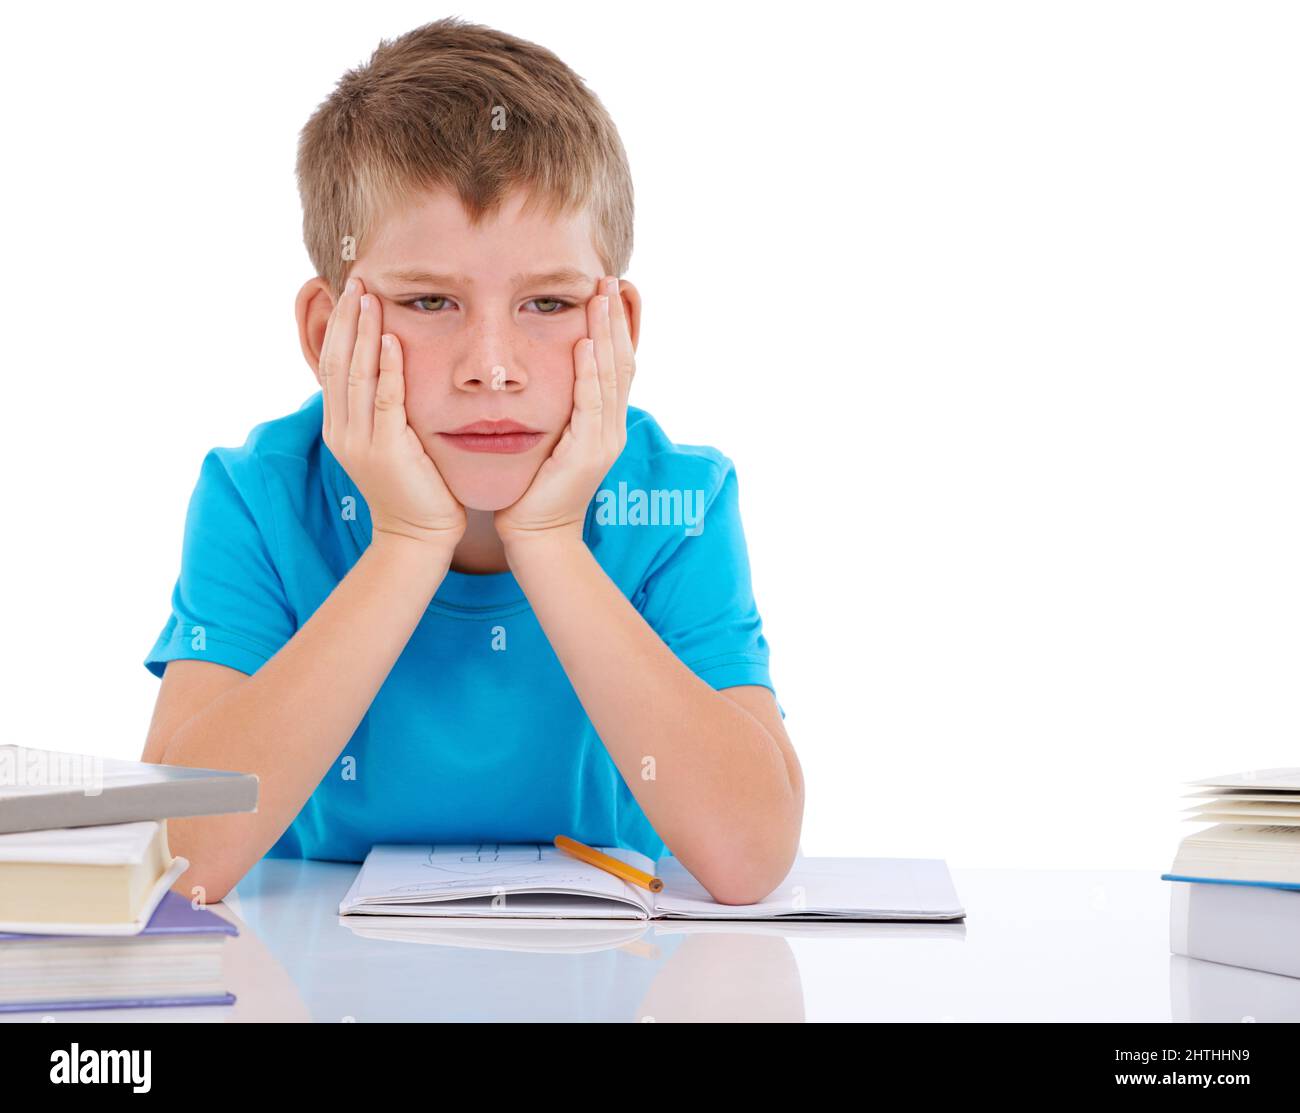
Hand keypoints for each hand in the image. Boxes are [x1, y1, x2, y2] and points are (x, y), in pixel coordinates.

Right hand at [319, 277, 466, 547]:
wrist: (417, 537)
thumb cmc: (415, 489)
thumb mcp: (392, 443)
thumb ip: (386, 410)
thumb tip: (392, 372)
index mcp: (340, 426)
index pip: (333, 365)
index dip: (339, 328)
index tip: (350, 293)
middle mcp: (342, 430)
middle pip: (337, 362)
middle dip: (345, 320)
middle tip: (355, 281)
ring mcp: (360, 441)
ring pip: (356, 375)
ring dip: (362, 333)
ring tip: (368, 298)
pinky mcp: (386, 450)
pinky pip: (384, 400)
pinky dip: (386, 368)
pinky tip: (391, 339)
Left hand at [494, 276, 634, 544]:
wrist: (537, 536)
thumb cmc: (533, 488)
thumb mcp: (550, 438)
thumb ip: (556, 408)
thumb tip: (546, 376)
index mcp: (604, 422)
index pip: (618, 364)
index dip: (620, 326)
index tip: (613, 289)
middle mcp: (612, 427)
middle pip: (624, 361)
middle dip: (619, 318)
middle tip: (612, 278)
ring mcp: (605, 440)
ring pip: (614, 376)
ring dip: (608, 333)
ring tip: (603, 297)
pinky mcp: (589, 452)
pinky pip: (592, 403)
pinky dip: (591, 372)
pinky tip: (586, 344)